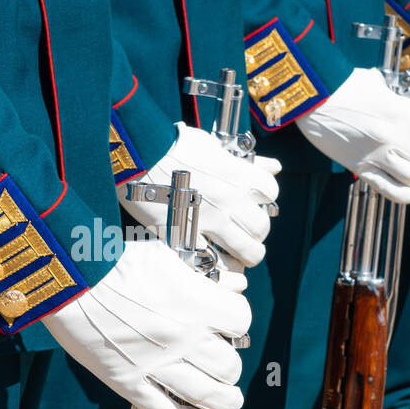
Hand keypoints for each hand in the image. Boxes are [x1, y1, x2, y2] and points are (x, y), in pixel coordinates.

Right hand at [42, 237, 250, 408]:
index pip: (240, 321)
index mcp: (194, 303)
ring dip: (224, 400)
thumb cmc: (113, 262)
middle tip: (223, 363)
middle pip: (229, 365)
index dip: (236, 322)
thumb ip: (204, 275)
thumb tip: (237, 283)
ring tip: (227, 400)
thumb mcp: (165, 257)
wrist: (66, 280)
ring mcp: (155, 364)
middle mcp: (181, 337)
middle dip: (229, 365)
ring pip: (207, 395)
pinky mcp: (127, 382)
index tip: (228, 324)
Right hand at [118, 122, 279, 267]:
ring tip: (241, 256)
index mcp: (237, 175)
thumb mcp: (212, 144)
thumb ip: (242, 161)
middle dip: (257, 232)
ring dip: (247, 254)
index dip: (265, 199)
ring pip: (247, 251)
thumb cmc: (171, 144)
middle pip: (261, 227)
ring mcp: (209, 222)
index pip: (270, 192)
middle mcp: (229, 201)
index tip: (255, 203)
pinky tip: (214, 261)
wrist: (136, 154)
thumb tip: (273, 167)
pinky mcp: (186, 237)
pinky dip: (217, 264)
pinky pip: (212, 260)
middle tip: (247, 233)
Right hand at [295, 67, 409, 204]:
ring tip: (405, 166)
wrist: (310, 97)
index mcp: (398, 110)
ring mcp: (375, 154)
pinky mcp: (359, 167)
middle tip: (404, 146)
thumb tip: (395, 98)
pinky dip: (403, 195)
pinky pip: (390, 190)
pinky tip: (407, 191)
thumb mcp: (373, 82)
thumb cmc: (339, 84)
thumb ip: (390, 95)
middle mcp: (391, 134)